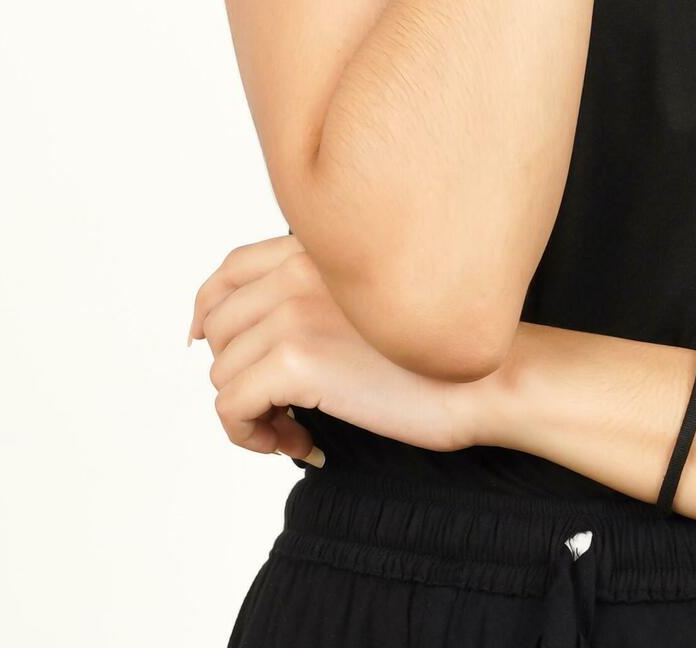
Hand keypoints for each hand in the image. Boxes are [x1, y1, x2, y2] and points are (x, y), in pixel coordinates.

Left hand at [186, 233, 492, 462]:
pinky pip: (232, 409)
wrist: (488, 378)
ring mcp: (292, 314)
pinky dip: (253, 436)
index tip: (207, 345)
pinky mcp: (295, 362)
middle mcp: (295, 272)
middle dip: (239, 377)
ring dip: (252, 414)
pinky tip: (301, 444)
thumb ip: (313, 300)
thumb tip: (249, 342)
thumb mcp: (367, 303)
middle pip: (218, 331)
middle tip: (281, 411)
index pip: (227, 272)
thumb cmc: (437, 353)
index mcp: (312, 251)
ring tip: (296, 431)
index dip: (208, 313)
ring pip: (222, 375)